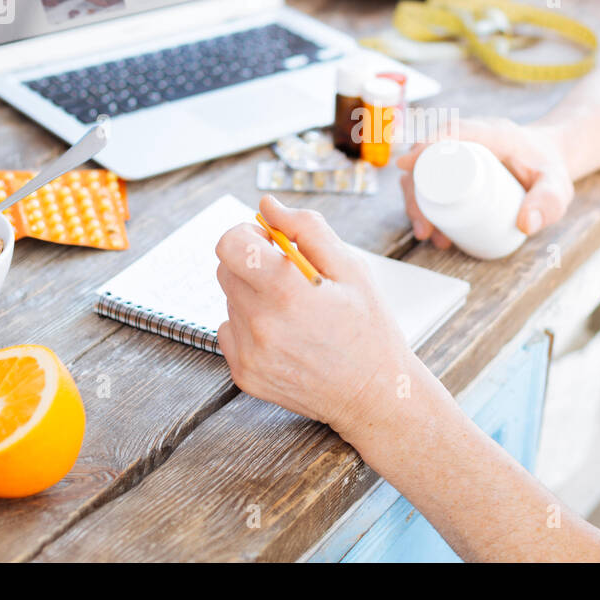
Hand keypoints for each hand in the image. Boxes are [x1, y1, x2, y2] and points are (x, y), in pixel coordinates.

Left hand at [214, 195, 414, 435]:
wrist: (374, 394)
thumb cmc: (368, 328)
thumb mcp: (351, 268)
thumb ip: (307, 228)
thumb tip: (267, 205)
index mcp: (286, 292)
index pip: (230, 244)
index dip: (247, 234)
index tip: (268, 242)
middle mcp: (260, 324)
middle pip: (225, 269)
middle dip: (252, 263)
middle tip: (289, 277)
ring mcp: (249, 353)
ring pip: (229, 300)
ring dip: (253, 295)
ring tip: (294, 312)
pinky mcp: (244, 374)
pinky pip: (229, 331)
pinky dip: (249, 326)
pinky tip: (284, 335)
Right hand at [396, 116, 573, 247]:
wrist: (550, 158)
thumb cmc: (550, 168)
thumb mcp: (558, 186)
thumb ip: (549, 202)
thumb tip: (525, 224)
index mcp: (493, 133)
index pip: (453, 131)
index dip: (427, 145)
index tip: (407, 166)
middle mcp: (471, 139)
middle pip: (430, 157)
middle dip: (416, 190)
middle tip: (424, 226)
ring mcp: (461, 153)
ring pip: (426, 171)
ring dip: (417, 200)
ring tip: (429, 234)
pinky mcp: (456, 168)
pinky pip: (432, 180)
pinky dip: (424, 202)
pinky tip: (431, 229)